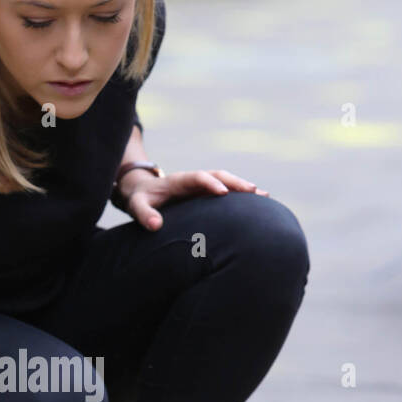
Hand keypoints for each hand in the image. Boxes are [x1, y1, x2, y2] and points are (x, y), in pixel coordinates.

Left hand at [120, 168, 269, 230]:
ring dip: (244, 188)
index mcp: (178, 181)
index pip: (197, 178)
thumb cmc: (140, 200)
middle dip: (235, 182)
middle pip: (218, 175)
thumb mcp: (137, 206)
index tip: (222, 193)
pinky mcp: (206, 193)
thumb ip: (144, 214)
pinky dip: (242, 196)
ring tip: (265, 196)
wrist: (142, 191)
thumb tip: (155, 226)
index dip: (210, 183)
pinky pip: (227, 191)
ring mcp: (202, 186)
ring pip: (226, 182)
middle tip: (254, 191)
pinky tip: (260, 203)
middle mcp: (194, 180)